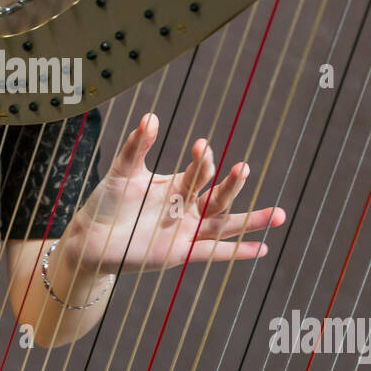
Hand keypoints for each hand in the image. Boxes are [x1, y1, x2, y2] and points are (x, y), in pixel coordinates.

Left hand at [58, 113, 283, 277]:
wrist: (89, 239)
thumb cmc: (106, 203)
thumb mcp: (122, 172)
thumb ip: (136, 147)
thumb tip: (151, 116)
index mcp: (175, 187)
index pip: (198, 173)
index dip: (202, 162)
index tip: (202, 147)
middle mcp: (186, 208)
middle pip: (218, 197)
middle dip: (232, 184)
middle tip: (244, 167)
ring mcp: (185, 231)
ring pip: (224, 224)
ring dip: (251, 219)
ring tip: (281, 214)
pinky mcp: (180, 253)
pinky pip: (213, 253)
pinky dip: (237, 251)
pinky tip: (262, 248)